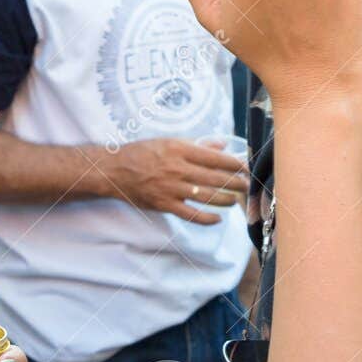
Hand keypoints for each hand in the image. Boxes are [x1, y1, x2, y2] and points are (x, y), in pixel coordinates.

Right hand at [97, 137, 248, 224]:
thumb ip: (197, 145)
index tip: (247, 168)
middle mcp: (178, 168)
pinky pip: (192, 215)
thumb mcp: (169, 142)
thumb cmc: (142, 153)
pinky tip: (218, 219)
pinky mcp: (165, 204)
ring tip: (235, 200)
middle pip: (216, 178)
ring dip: (226, 200)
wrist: (115, 170)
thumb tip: (222, 145)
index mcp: (180, 149)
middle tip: (247, 185)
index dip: (236, 164)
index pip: (216, 158)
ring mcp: (172, 188)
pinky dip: (208, 218)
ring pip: (208, 196)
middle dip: (236, 183)